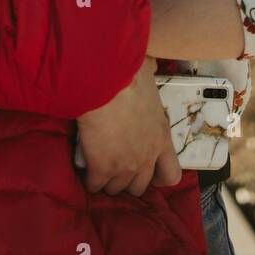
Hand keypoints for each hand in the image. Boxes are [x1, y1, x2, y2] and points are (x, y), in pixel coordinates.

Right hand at [75, 55, 182, 195]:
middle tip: (117, 167)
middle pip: (140, 186)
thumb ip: (151, 78)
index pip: (171, 175)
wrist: (105, 83)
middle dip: (129, 180)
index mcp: (162, 138)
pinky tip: (84, 171)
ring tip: (98, 170)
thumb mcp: (149, 76)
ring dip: (108, 182)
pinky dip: (89, 181)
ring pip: (117, 189)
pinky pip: (94, 185)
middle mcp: (147, 157)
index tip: (147, 169)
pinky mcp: (101, 168)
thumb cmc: (128, 73)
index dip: (158, 176)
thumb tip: (150, 64)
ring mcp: (124, 166)